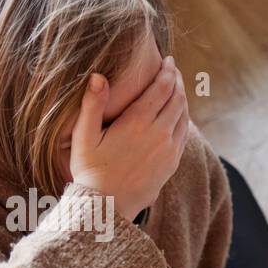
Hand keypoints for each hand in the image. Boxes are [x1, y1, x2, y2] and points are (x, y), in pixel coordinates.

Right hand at [70, 56, 188, 220]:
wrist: (107, 207)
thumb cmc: (89, 171)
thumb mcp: (84, 136)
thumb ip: (92, 105)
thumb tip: (99, 76)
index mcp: (137, 122)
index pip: (161, 89)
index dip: (167, 72)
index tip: (168, 61)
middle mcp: (159, 134)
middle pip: (177, 99)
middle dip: (177, 81)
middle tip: (174, 70)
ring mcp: (169, 150)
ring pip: (183, 116)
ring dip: (182, 99)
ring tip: (177, 88)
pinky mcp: (172, 163)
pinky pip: (184, 134)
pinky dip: (184, 119)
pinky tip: (178, 115)